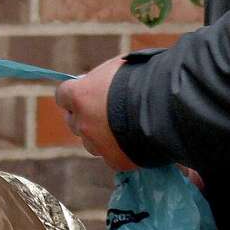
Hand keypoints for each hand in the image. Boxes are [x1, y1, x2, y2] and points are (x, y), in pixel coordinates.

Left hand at [54, 57, 136, 171]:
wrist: (166, 106)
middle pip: (74, 122)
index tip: (83, 95)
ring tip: (121, 129)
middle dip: (84, 118)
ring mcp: (97, 145)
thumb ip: (102, 79)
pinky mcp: (115, 161)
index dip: (73, 96)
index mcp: (80, 96)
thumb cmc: (143, 78)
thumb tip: (99, 83)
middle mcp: (83, 123)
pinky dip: (120, 151)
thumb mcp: (118, 68)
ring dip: (100, 137)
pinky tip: (134, 142)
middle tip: (101, 113)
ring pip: (91, 143)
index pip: (63, 96)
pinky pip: (112, 156)